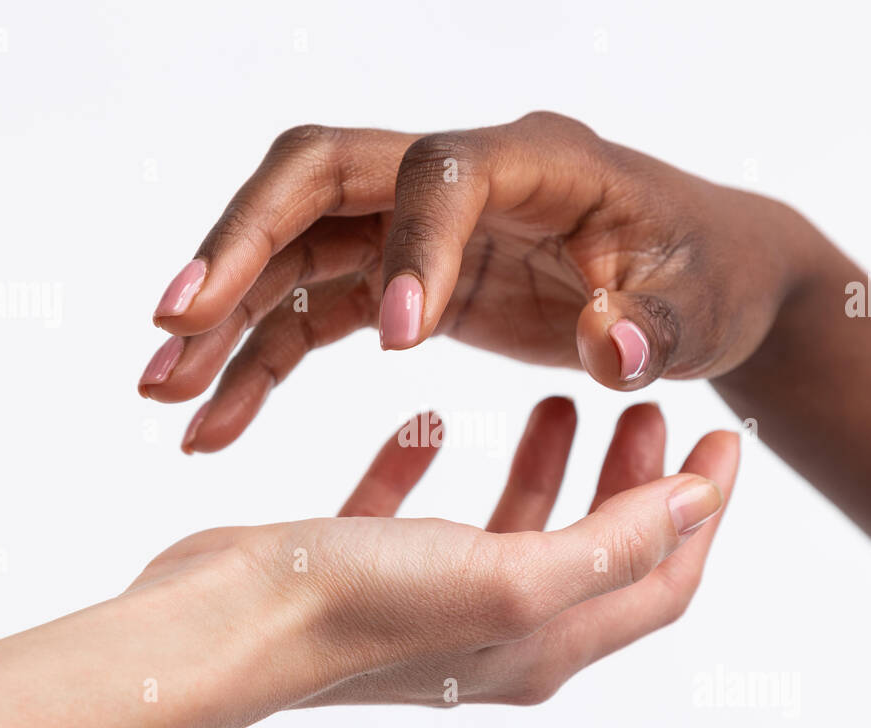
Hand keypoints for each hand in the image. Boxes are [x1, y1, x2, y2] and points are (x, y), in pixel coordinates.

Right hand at [129, 399, 738, 706]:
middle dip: (630, 479)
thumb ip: (614, 543)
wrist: (216, 627)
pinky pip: (416, 511)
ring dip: (545, 467)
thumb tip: (700, 505)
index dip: (701, 509)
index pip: (660, 579)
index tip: (722, 432)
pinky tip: (431, 417)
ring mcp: (426, 601)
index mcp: (542, 643)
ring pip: (510, 527)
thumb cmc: (358, 607)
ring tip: (559, 400)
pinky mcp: (362, 567)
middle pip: (593, 550)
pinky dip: (433, 464)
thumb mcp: (511, 576)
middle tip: (642, 407)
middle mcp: (492, 630)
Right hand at [136, 112, 815, 452]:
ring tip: (162, 387)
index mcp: (540, 164)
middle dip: (243, 242)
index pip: (444, 171)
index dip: (413, 244)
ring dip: (224, 312)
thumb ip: (656, 330)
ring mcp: (422, 226)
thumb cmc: (708, 277)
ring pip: (293, 245)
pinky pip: (311, 309)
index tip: (400, 340)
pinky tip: (215, 420)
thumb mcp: (701, 308)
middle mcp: (463, 179)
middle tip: (178, 319)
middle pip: (320, 174)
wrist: (702, 270)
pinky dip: (259, 361)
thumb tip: (610, 350)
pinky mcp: (404, 276)